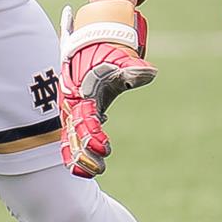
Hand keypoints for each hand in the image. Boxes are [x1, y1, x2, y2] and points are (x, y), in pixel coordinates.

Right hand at [58, 2, 155, 176]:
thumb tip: (150, 72)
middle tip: (100, 169)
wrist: (89, 49)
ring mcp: (72, 113)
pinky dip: (77, 151)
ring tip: (93, 172)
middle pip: (75, 136)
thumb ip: (132, 70)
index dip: (93, 136)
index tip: (105, 149)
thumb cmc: (106, 58)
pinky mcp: (75, 116)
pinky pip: (72, 137)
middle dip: (85, 154)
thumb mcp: (118, 62)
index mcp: (83, 95)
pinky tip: (89, 164)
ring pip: (71, 139)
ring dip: (80, 157)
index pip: (86, 121)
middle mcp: (74, 107)